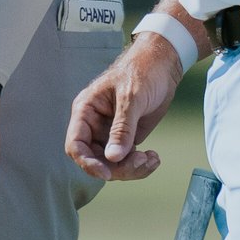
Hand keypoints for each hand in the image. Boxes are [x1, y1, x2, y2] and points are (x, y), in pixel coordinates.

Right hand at [65, 31, 180, 180]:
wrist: (163, 66)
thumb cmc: (142, 71)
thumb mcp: (131, 98)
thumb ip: (122, 129)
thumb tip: (112, 158)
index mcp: (86, 111)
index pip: (76, 144)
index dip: (87, 162)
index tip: (107, 173)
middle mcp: (94, 125)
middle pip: (95, 160)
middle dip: (117, 167)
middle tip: (140, 162)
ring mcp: (110, 134)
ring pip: (112, 165)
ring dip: (131, 168)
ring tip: (151, 159)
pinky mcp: (126, 138)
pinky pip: (127, 161)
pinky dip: (140, 165)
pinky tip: (153, 158)